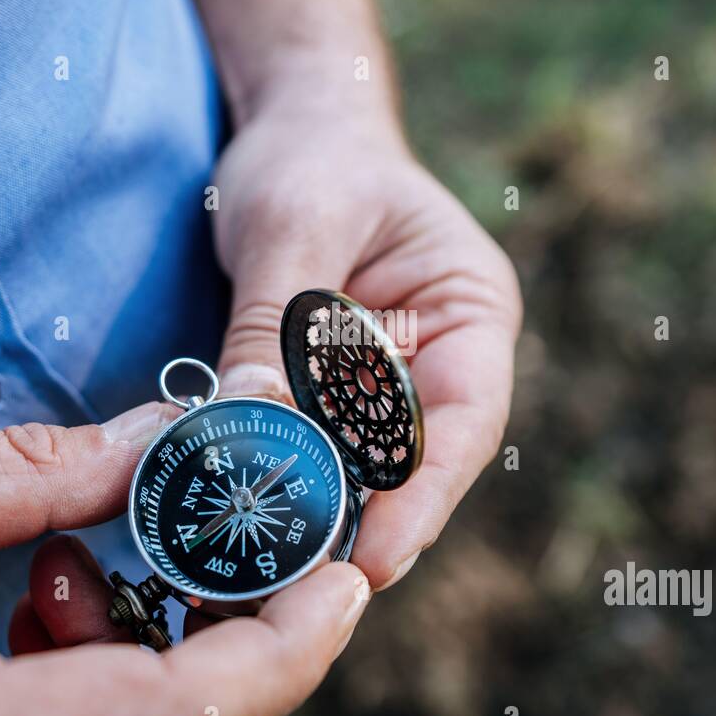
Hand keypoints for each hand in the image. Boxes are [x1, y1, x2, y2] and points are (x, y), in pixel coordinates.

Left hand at [210, 105, 521, 590]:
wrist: (292, 126)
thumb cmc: (313, 158)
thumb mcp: (291, 228)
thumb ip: (274, 327)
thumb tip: (246, 425)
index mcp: (470, 311)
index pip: (463, 422)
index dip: (425, 498)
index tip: (377, 559)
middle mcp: (439, 357)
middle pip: (416, 461)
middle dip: (370, 525)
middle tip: (312, 589)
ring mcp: (386, 378)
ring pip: (363, 466)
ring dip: (325, 515)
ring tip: (277, 574)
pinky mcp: (332, 389)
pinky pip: (316, 446)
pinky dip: (289, 480)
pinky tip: (253, 518)